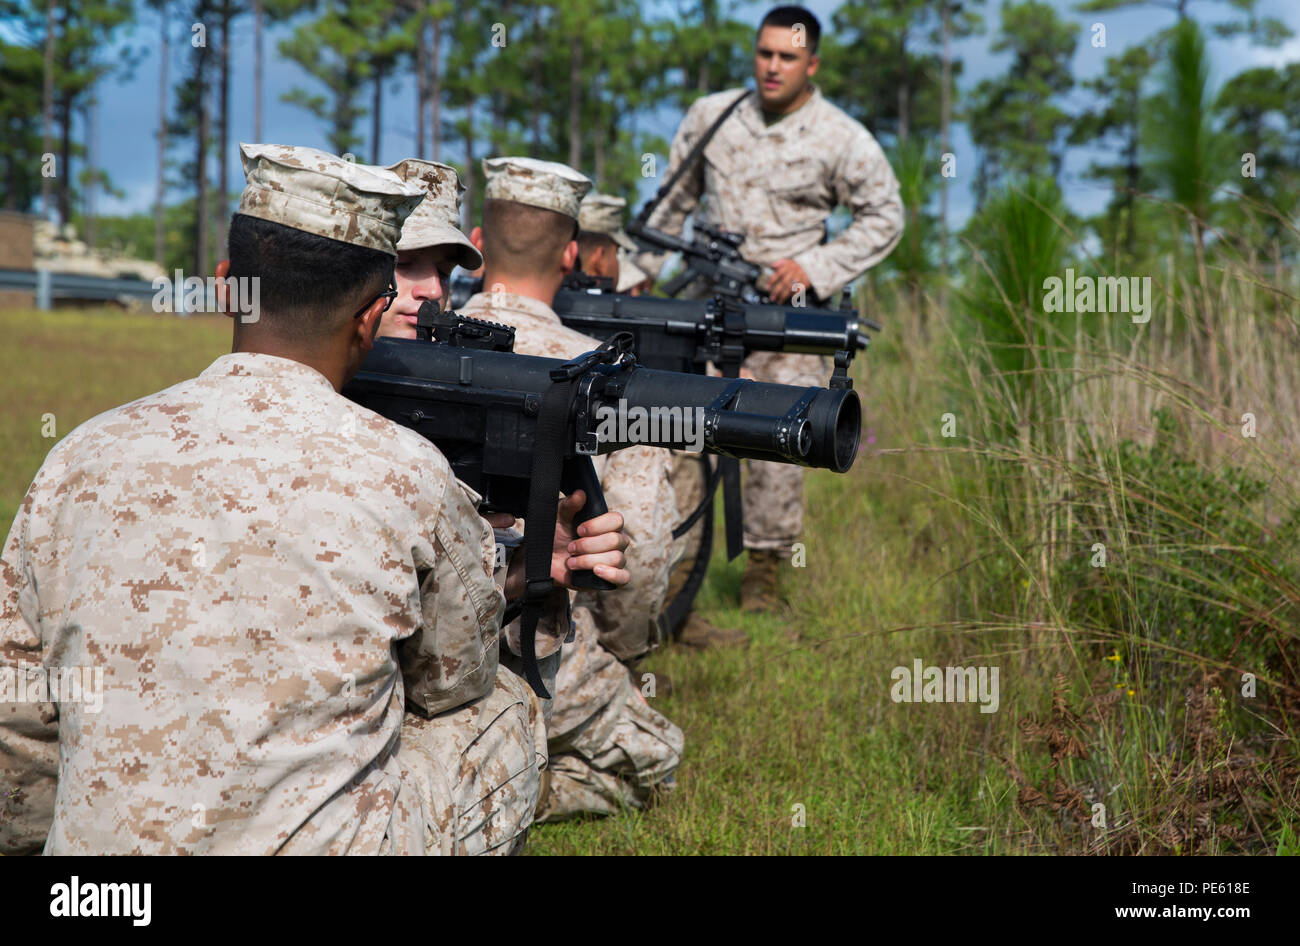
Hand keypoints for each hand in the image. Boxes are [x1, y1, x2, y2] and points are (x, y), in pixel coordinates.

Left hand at [496, 490, 629, 598]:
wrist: (545, 559)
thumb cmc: (555, 534)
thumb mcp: (558, 517)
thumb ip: (569, 505)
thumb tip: (580, 494)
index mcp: (607, 524)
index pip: (617, 520)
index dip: (598, 526)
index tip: (579, 529)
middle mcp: (616, 541)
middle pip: (616, 540)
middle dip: (589, 545)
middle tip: (570, 547)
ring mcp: (614, 560)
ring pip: (616, 559)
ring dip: (589, 560)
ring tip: (571, 562)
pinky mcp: (610, 578)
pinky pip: (624, 577)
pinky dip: (612, 575)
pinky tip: (596, 571)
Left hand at [767, 258, 811, 303]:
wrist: (811, 265)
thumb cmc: (797, 265)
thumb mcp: (789, 261)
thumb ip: (780, 263)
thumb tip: (772, 265)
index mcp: (789, 266)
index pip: (778, 273)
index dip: (772, 281)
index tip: (767, 288)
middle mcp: (794, 272)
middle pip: (784, 283)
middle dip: (777, 291)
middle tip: (772, 298)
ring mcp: (800, 278)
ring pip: (791, 288)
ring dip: (784, 296)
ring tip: (779, 301)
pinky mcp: (806, 283)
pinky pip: (799, 291)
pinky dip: (793, 296)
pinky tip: (789, 300)